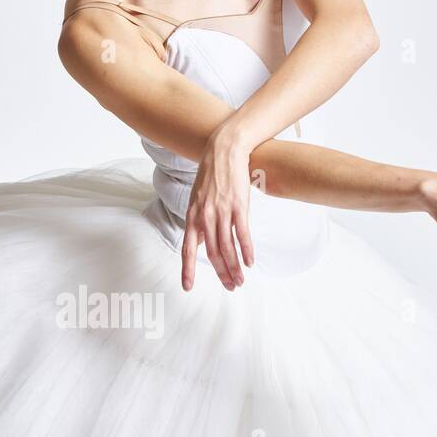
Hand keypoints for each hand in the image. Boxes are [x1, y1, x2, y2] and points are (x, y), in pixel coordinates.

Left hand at [182, 126, 254, 291]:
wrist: (224, 150)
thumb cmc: (211, 175)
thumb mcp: (196, 198)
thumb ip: (197, 222)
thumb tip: (198, 242)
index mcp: (192, 216)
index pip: (187, 248)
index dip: (187, 269)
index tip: (187, 287)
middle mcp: (205, 216)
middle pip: (212, 252)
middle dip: (221, 273)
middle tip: (229, 287)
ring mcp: (222, 211)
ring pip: (227, 247)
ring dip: (234, 267)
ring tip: (240, 280)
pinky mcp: (239, 206)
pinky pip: (242, 234)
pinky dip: (246, 250)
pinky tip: (250, 262)